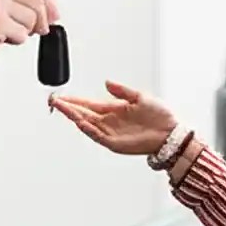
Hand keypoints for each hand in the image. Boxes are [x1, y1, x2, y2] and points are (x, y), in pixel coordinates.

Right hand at [0, 0, 59, 68]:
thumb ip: (20, 4)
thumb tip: (51, 13)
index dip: (51, 4)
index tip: (54, 17)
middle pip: (39, 4)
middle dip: (40, 22)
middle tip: (33, 31)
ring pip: (32, 21)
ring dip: (23, 33)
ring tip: (4, 33)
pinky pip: (22, 35)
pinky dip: (14, 41)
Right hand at [51, 81, 177, 155]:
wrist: (170, 133)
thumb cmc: (160, 116)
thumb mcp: (140, 96)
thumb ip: (122, 90)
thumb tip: (107, 82)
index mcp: (114, 109)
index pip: (88, 104)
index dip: (75, 100)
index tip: (63, 96)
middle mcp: (109, 121)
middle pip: (83, 113)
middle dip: (68, 107)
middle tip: (54, 100)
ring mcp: (110, 132)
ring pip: (86, 124)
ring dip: (74, 116)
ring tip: (62, 108)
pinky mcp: (115, 143)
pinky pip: (97, 135)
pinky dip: (88, 129)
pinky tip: (79, 122)